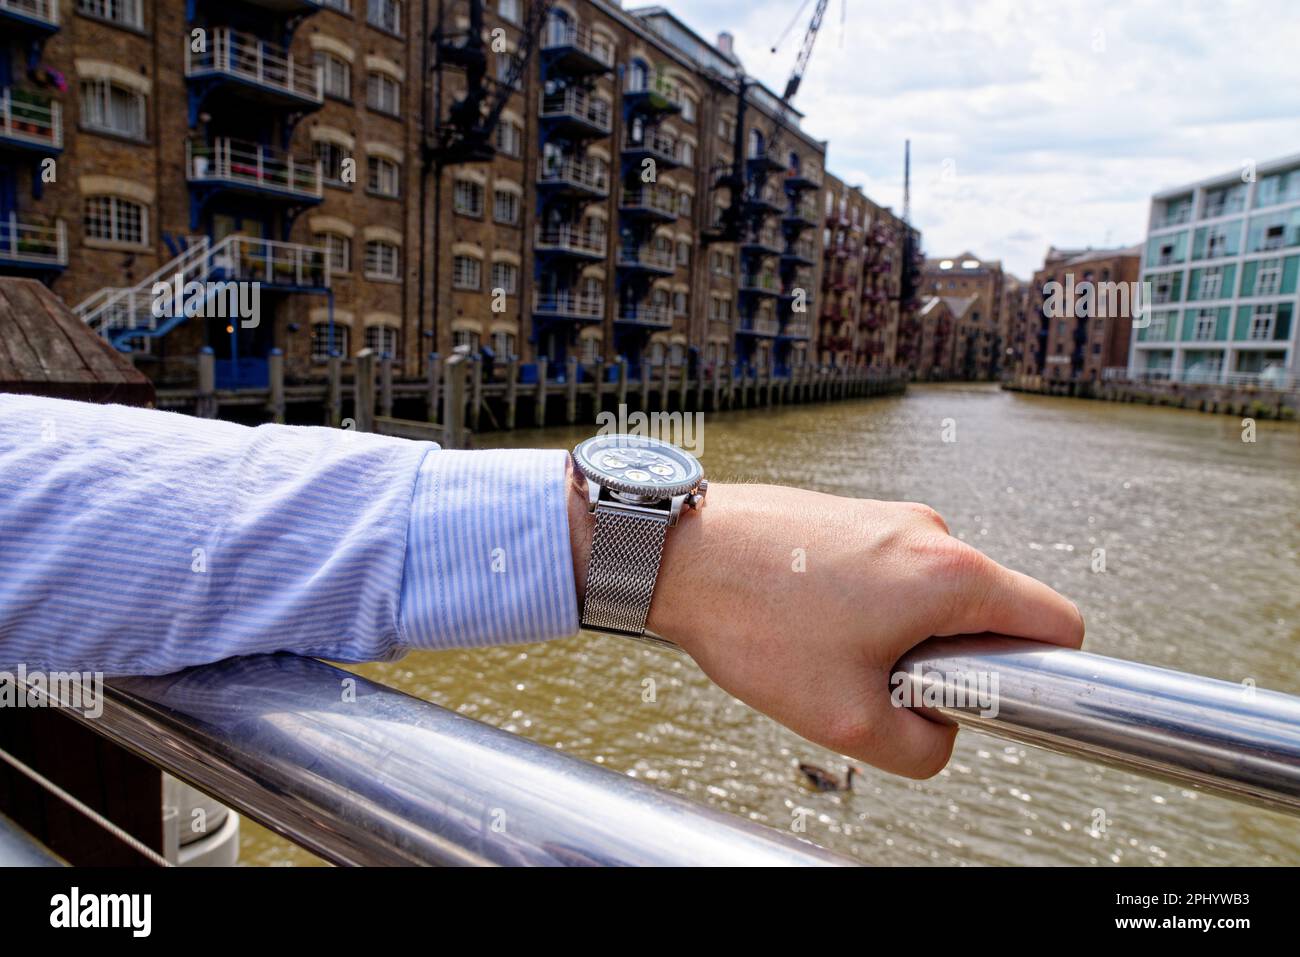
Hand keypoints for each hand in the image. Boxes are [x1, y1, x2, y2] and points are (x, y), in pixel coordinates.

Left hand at [569, 473, 1084, 778]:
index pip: (1057, 623)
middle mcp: (930, 532)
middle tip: (881, 680)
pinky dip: (870, 609)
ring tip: (832, 649)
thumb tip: (941, 735)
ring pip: (935, 597)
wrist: (678, 553)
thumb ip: (923, 748)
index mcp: (950, 573)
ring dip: (903, 636)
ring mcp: (889, 518)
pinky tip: (811, 624)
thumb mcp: (846, 719)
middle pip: (992, 613)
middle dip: (953, 661)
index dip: (1042, 674)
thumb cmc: (753, 618)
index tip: (985, 697)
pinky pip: (892, 576)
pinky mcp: (853, 518)